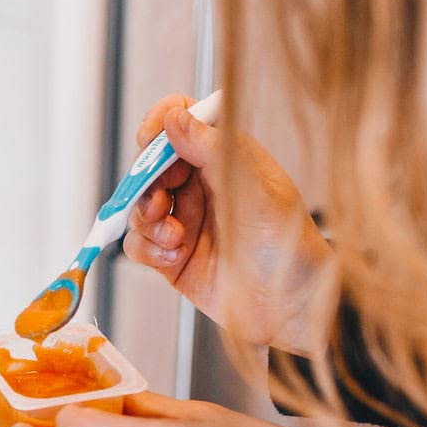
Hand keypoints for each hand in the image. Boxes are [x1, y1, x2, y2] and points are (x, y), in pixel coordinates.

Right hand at [123, 94, 337, 356]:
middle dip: (148, 184)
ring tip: (175, 239)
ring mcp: (185, 220)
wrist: (288, 309)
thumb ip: (213, 149)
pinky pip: (138, 243)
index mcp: (227, 158)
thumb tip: (176, 117)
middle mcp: (203, 186)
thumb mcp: (254, 190)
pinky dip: (149, 250)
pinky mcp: (170, 256)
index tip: (148, 140)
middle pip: (151, 166)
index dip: (161, 123)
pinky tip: (174, 258)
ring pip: (140, 206)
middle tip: (161, 204)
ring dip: (149, 221)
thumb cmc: (288, 248)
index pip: (185, 121)